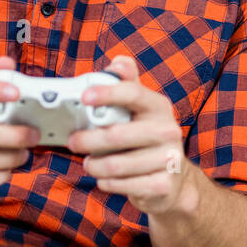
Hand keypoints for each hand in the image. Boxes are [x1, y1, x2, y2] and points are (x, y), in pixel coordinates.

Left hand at [67, 56, 195, 216]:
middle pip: (117, 134)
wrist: (174, 182)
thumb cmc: (147, 140)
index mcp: (159, 107)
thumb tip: (119, 61)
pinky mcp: (163, 185)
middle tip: (72, 142)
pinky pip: (122, 184)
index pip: (133, 93)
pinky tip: (105, 179)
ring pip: (116, 164)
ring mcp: (169, 159)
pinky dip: (106, 183)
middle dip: (87, 139)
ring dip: (94, 165)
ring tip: (89, 163)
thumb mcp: (141, 111)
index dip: (108, 93)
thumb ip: (128, 85)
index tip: (85, 96)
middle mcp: (168, 130)